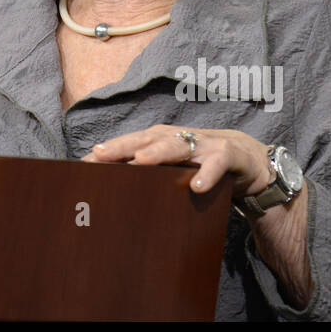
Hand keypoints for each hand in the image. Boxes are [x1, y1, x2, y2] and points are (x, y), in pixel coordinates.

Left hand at [82, 124, 274, 200]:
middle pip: (146, 139)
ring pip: (178, 145)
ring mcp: (203, 144)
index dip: (108, 151)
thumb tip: (115, 193)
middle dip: (123, 146)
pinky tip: (197, 186)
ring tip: (140, 162)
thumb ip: (150, 176)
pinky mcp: (228, 154)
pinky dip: (207, 173)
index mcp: (162, 141)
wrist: (248, 161)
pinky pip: (217, 163)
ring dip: (159, 152)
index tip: (83, 162)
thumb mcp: (175, 170)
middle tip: (100, 154)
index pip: (130, 144)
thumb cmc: (202, 165)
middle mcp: (179, 138)